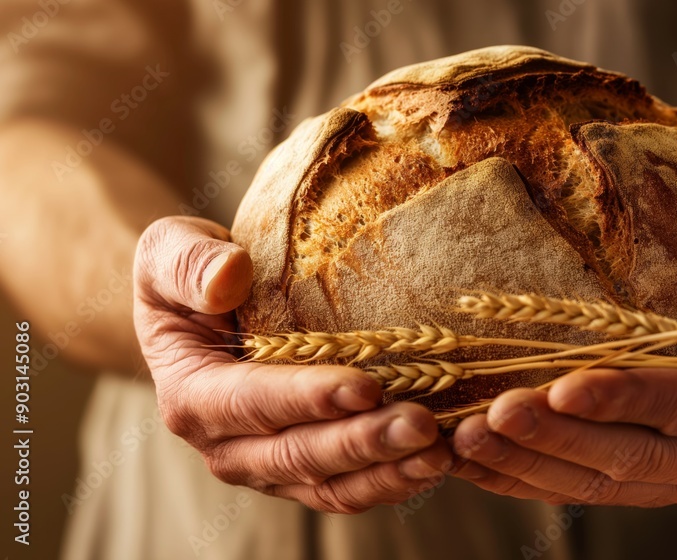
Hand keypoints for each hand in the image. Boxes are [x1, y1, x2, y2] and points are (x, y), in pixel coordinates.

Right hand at [133, 216, 452, 513]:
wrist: (204, 310)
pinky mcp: (303, 473)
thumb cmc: (190, 275)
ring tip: (439, 453)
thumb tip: (227, 277)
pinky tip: (437, 462)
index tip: (366, 387)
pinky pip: (348, 490)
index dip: (309, 398)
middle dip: (363, 443)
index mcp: (192, 395)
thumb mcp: (169, 250)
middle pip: (299, 455)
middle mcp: (226, 445)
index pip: (252, 403)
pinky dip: (392, 482)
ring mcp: (267, 466)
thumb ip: (186, 263)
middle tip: (423, 425)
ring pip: (330, 485)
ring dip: (387, 473)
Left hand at [450, 228, 676, 505]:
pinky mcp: (650, 479)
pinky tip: (477, 462)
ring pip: (600, 485)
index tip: (562, 384)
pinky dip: (526, 479)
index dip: (627, 399)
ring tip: (467, 440)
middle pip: (634, 457)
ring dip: (530, 466)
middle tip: (492, 415)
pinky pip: (584, 488)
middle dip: (558, 439)